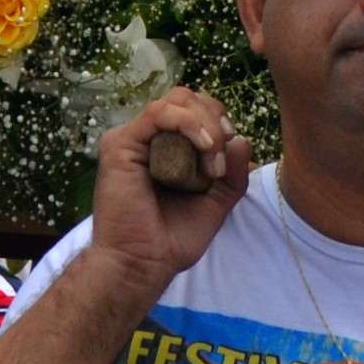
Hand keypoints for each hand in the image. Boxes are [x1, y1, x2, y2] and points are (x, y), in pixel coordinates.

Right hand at [79, 91, 248, 313]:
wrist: (143, 264)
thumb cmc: (172, 239)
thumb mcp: (215, 203)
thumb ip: (232, 174)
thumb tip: (242, 140)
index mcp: (166, 148)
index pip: (196, 110)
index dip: (219, 121)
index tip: (230, 150)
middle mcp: (148, 138)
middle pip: (189, 98)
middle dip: (216, 120)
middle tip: (221, 158)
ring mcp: (133, 138)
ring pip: (177, 100)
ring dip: (205, 124)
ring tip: (212, 157)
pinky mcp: (120, 144)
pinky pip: (158, 113)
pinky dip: (187, 122)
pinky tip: (204, 145)